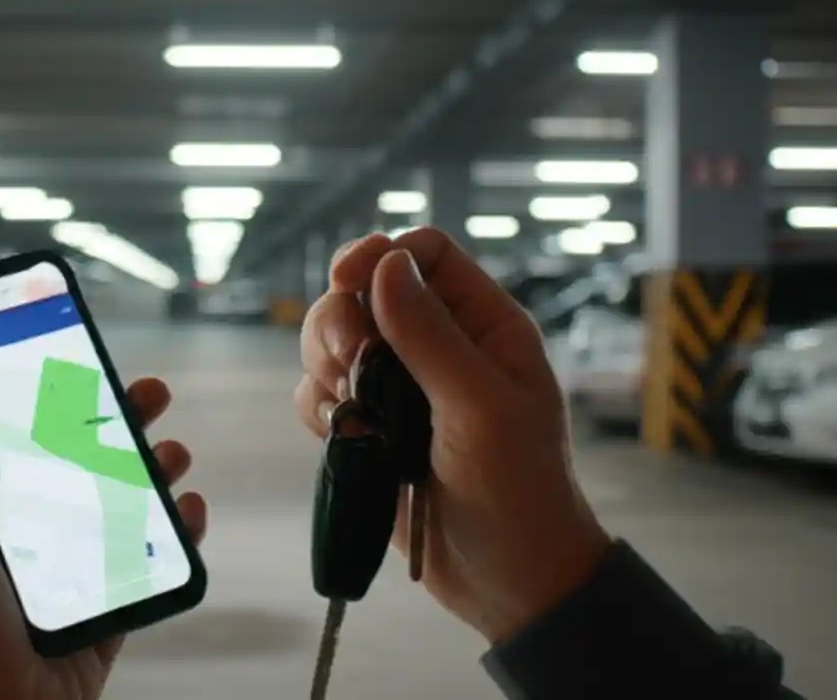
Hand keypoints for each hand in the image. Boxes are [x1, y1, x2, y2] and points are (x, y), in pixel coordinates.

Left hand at [0, 378, 206, 699]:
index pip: (21, 441)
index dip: (52, 402)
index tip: (82, 368)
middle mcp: (22, 537)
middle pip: (81, 464)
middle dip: (117, 425)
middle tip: (149, 395)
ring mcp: (67, 573)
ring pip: (122, 507)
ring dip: (153, 472)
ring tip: (174, 453)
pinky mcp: (104, 609)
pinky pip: (147, 564)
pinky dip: (175, 533)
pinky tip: (188, 508)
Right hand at [295, 229, 610, 643]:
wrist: (508, 581)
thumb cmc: (518, 491)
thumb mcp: (480, 408)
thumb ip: (430, 336)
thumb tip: (383, 264)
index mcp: (484, 326)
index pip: (425, 255)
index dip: (380, 255)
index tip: (344, 281)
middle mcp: (439, 347)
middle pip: (364, 292)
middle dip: (340, 319)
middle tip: (348, 362)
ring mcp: (401, 389)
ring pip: (334, 342)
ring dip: (325, 364)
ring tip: (349, 406)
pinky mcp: (371, 429)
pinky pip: (322, 394)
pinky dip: (319, 407)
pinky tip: (343, 436)